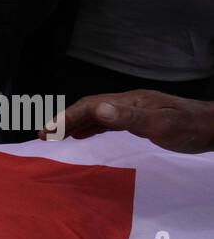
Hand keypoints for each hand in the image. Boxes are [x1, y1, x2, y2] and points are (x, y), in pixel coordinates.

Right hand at [42, 90, 213, 153]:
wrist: (213, 128)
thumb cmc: (188, 128)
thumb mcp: (159, 124)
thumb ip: (127, 118)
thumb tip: (97, 111)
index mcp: (128, 102)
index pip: (89, 106)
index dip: (65, 118)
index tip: (46, 132)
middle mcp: (127, 103)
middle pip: (88, 108)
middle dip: (63, 120)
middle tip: (43, 136)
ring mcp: (133, 110)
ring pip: (95, 115)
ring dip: (74, 124)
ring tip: (55, 136)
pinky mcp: (139, 119)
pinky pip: (106, 122)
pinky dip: (89, 128)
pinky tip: (83, 135)